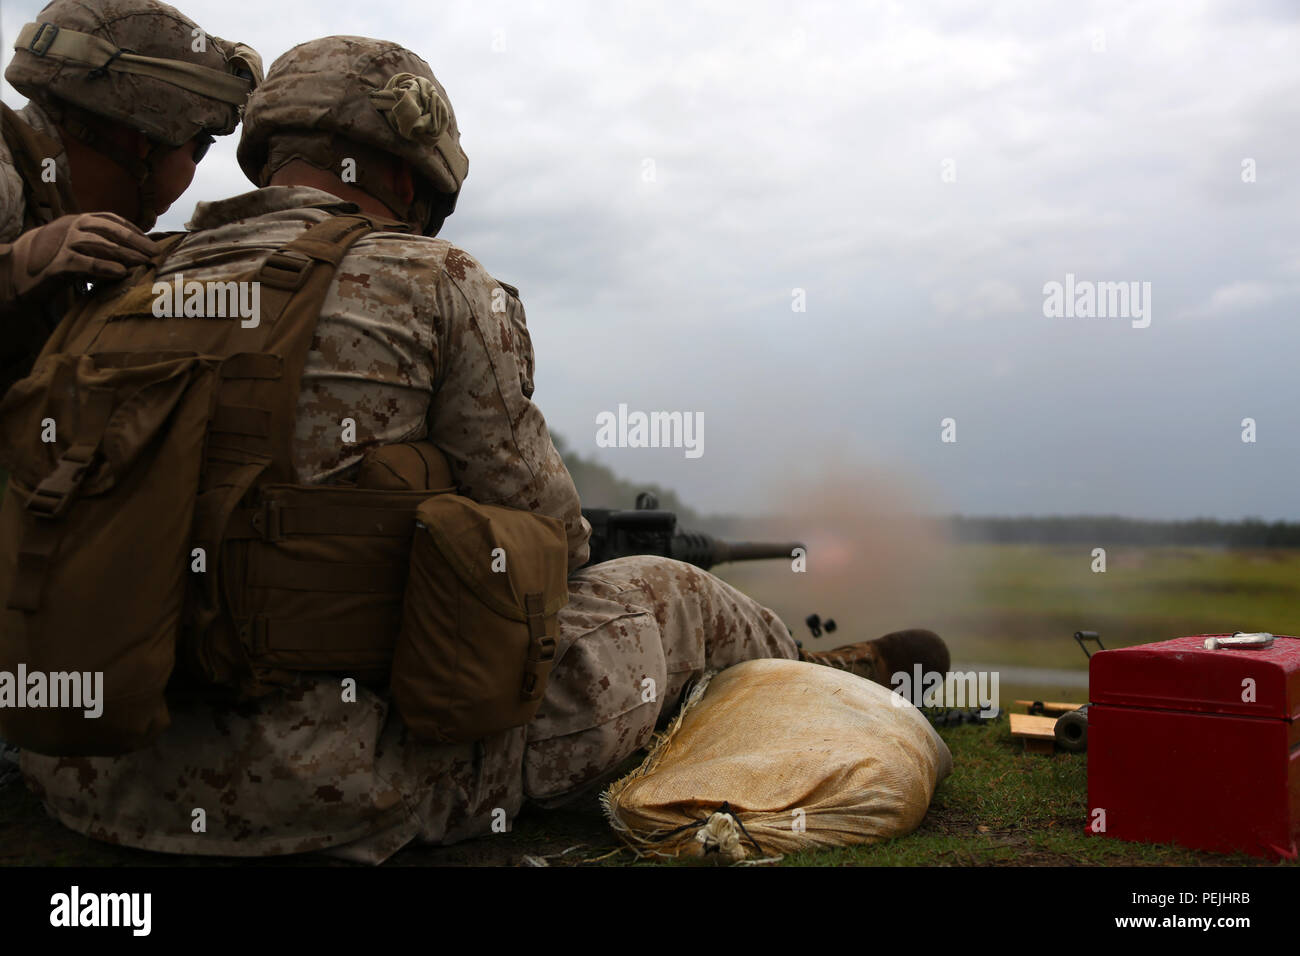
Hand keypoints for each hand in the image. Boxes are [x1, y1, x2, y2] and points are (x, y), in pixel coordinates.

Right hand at [0, 212, 158, 300]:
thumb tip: (139, 251)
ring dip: (124, 253)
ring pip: (99, 244)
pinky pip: (84, 263)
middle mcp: (73, 227)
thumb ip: (105, 246)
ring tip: (144, 263)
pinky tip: (121, 273)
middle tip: (155, 253)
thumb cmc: (62, 260)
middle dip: (135, 241)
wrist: (25, 272)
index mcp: (81, 221)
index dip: (133, 230)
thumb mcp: (85, 248)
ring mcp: (65, 243)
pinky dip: (104, 268)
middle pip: (109, 230)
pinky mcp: (59, 263)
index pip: (111, 220)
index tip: (152, 242)